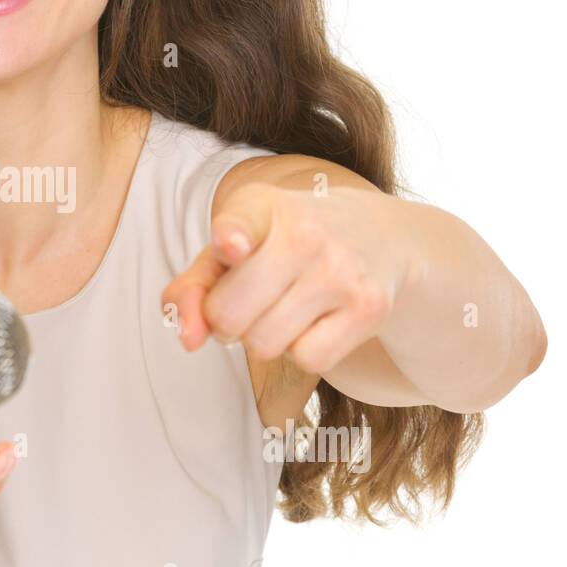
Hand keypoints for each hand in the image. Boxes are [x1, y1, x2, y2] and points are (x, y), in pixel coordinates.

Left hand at [160, 180, 408, 373]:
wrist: (377, 236)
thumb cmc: (279, 247)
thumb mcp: (229, 250)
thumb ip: (191, 289)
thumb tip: (189, 339)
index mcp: (261, 205)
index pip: (239, 224)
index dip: (231, 238)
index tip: (230, 246)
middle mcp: (305, 232)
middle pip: (228, 317)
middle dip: (226, 321)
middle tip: (250, 298)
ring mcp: (341, 269)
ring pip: (264, 345)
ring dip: (264, 337)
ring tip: (285, 304)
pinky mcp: (370, 306)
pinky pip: (308, 360)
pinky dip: (303, 350)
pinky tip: (316, 318)